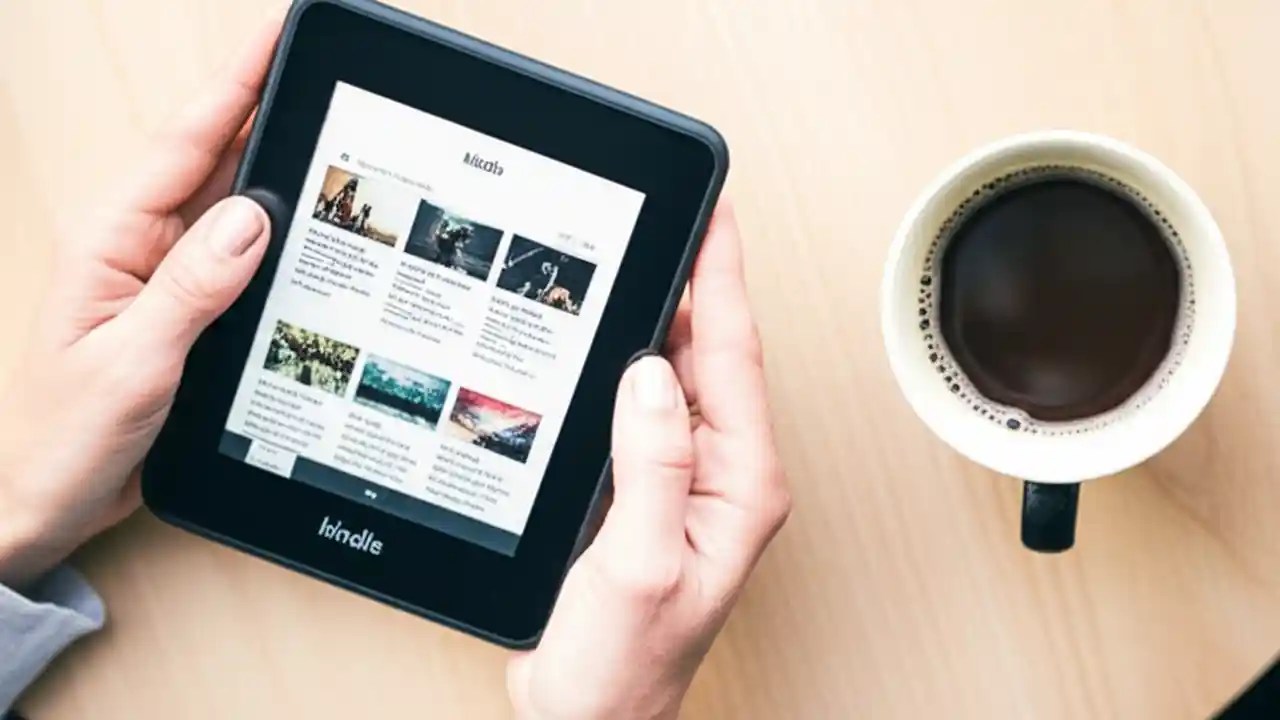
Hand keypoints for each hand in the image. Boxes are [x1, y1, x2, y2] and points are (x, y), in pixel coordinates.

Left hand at [0, 14, 282, 588]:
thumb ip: (191, 288)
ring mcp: (161, 274)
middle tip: (317, 65)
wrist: (41, 502)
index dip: (235, 84)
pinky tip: (305, 215)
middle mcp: (136, 245)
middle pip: (210, 154)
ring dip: (272, 160)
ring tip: (325, 122)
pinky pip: (235, 249)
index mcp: (111, 241)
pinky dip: (272, 226)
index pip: (184, 143)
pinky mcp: (183, 306)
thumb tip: (253, 215)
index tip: (277, 35)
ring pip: (228, 199)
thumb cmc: (62, 439)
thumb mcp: (131, 365)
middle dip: (262, 101)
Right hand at [507, 208, 791, 719]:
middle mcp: (722, 475)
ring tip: (653, 250)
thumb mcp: (642, 563)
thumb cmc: (627, 665)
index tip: (715, 215)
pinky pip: (648, 406)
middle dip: (701, 279)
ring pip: (684, 375)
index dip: (723, 279)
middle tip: (683, 209)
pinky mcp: (650, 487)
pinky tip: (615, 336)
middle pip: (715, 355)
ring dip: (669, 314)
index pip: (735, 358)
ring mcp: (686, 479)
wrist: (590, 716)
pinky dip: (634, 360)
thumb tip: (654, 371)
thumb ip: (654, 464)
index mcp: (741, 486)